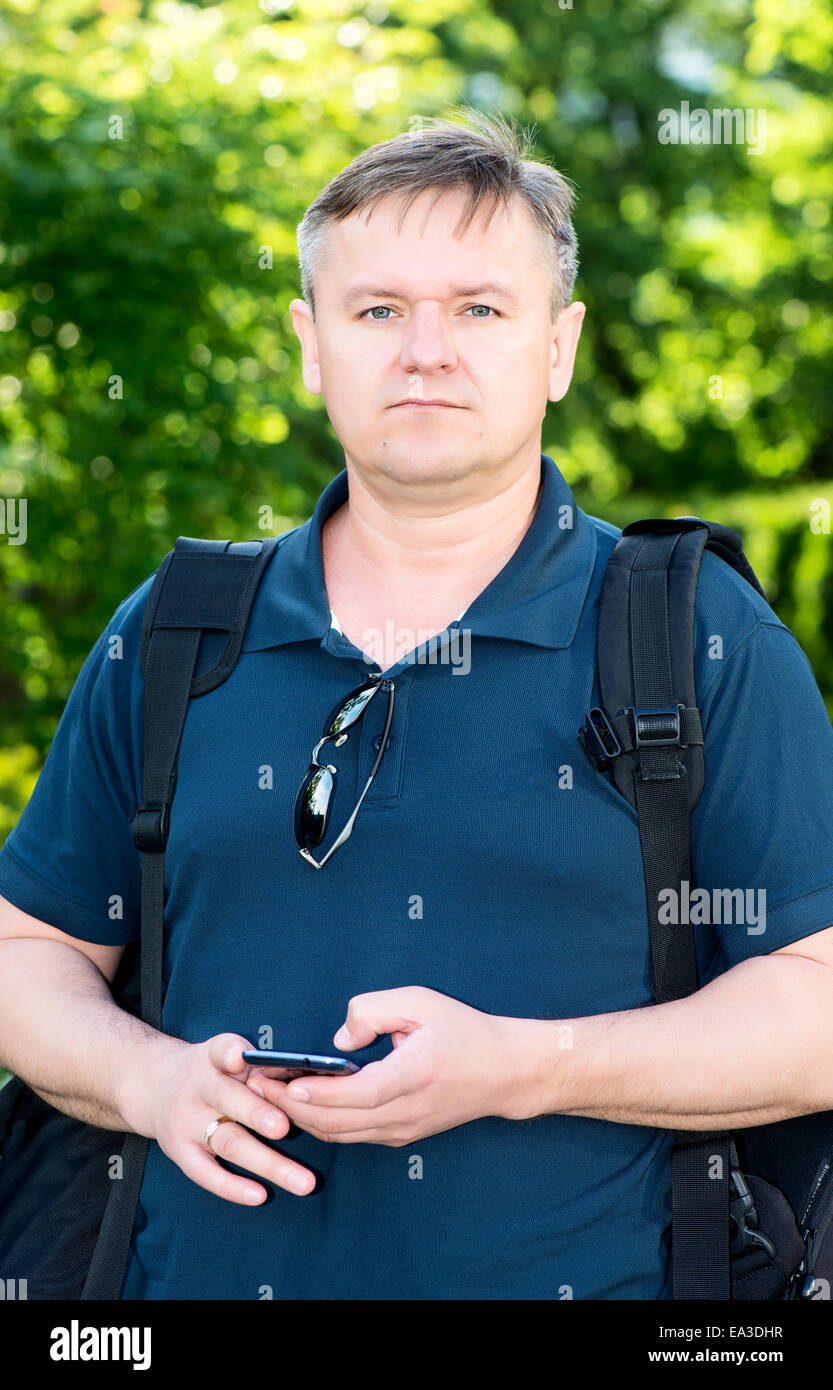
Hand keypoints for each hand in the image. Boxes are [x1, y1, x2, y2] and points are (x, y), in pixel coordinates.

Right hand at [120, 1032, 315, 1204]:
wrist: (153, 1084)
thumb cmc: (212, 1070)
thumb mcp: (227, 1055)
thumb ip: (263, 1065)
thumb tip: (318, 1079)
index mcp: (213, 1058)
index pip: (219, 1050)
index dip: (229, 1053)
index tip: (240, 1058)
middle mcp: (197, 1088)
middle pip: (229, 1102)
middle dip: (257, 1114)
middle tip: (285, 1127)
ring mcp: (186, 1123)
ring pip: (228, 1143)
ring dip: (267, 1163)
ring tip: (303, 1182)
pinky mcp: (179, 1152)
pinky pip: (205, 1174)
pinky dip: (233, 1187)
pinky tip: (261, 1195)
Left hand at [243, 986, 520, 1146]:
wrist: (505, 1073)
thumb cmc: (464, 1032)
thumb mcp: (421, 1001)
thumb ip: (373, 1011)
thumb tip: (339, 1041)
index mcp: (413, 1075)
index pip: (357, 1093)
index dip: (318, 1092)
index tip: (285, 1081)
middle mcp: (406, 1111)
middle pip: (339, 1122)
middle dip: (293, 1107)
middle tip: (259, 1087)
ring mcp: (403, 1129)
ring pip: (341, 1134)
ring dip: (303, 1118)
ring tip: (271, 1095)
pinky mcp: (401, 1135)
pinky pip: (353, 1135)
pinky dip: (323, 1122)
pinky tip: (302, 1103)